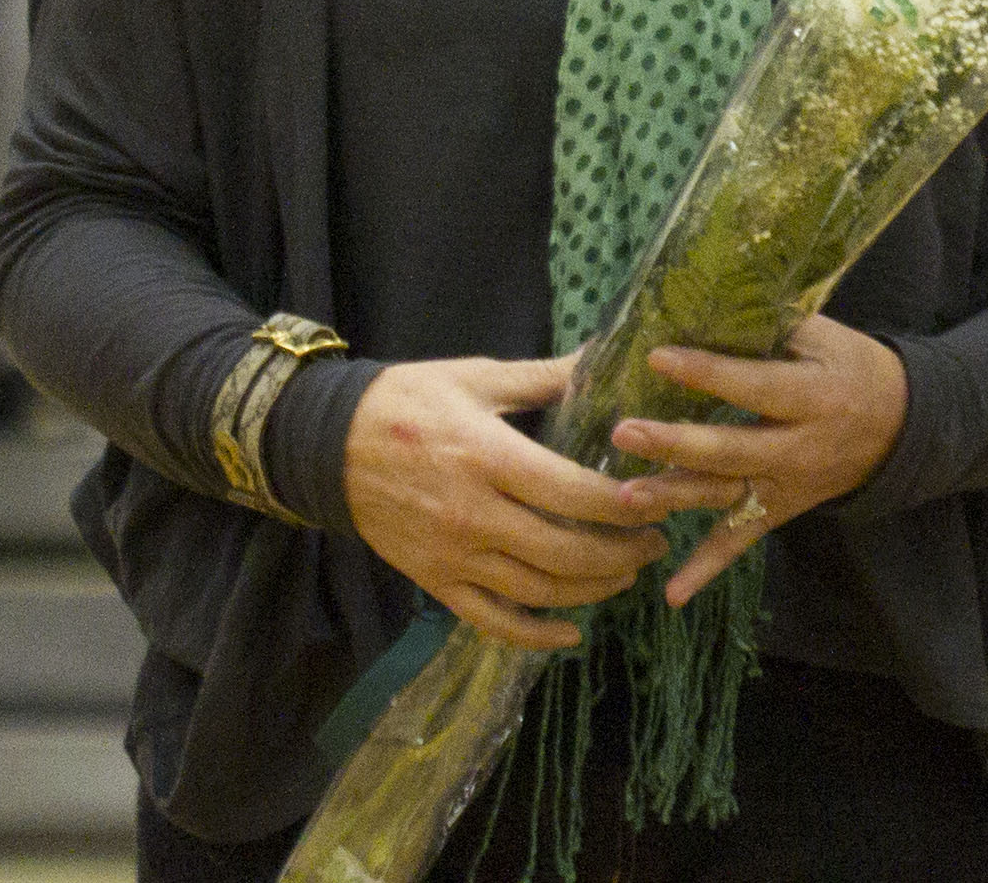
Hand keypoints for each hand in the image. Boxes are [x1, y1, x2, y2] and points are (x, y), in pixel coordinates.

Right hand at [345, 355, 733, 653]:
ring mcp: (451, 556)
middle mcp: (472, 516)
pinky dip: (534, 634)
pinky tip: (572, 632)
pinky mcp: (433, 582)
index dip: (625, 504)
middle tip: (658, 540)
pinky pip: (489, 621)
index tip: (662, 499)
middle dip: (622, 553)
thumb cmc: (408, 400)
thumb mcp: (479, 377)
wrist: (326, 445)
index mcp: (488, 458)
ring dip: (592, 590)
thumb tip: (608, 353)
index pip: (572, 493)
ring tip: (629, 573)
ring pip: (535, 591)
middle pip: (563, 551)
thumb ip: (548, 377)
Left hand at [609, 315, 909, 603]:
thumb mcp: (827, 339)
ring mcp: (786, 485)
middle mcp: (798, 446)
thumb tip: (712, 304)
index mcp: (812, 396)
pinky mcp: (778, 510)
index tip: (658, 357)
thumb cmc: (853, 369)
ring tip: (624, 497)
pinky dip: (706, 569)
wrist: (901, 426)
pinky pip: (740, 542)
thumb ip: (775, 327)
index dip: (708, 372)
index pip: (754, 385)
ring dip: (674, 497)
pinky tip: (671, 595)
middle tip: (624, 432)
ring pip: (724, 495)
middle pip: (731, 448)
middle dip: (675, 443)